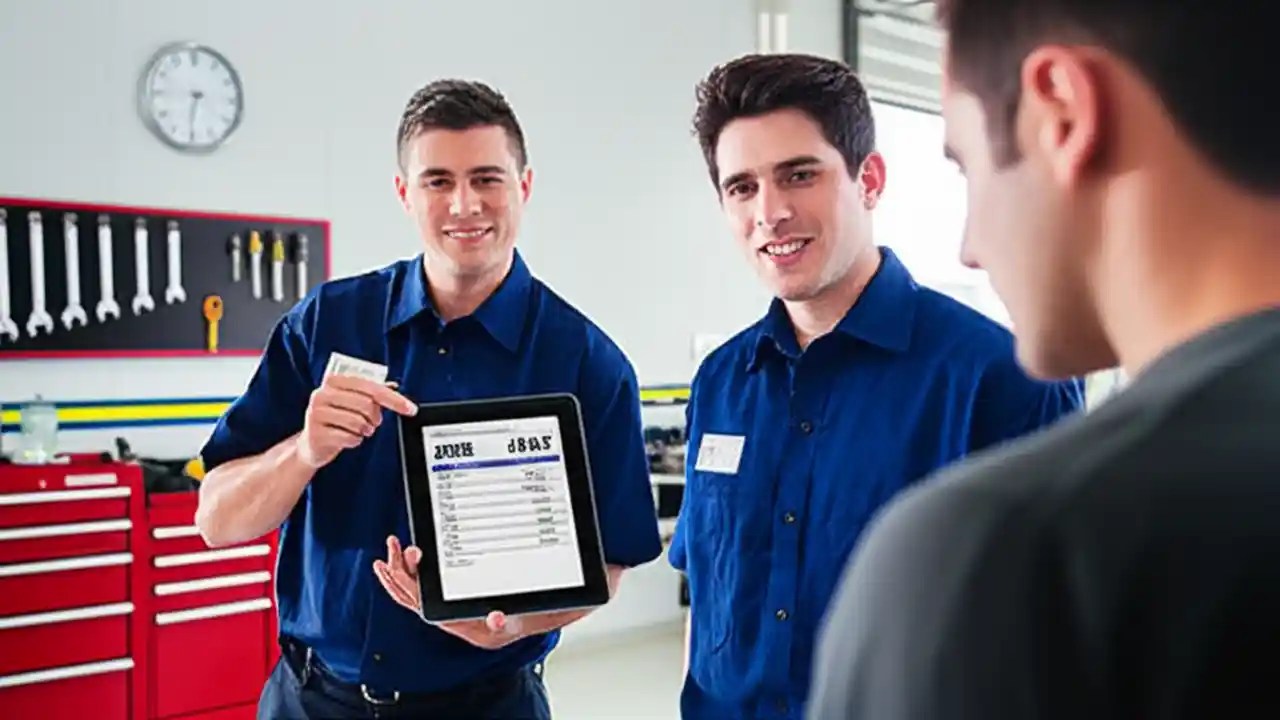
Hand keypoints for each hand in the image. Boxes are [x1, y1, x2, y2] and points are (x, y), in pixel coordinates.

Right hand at [296, 376, 415, 468]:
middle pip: (366, 404)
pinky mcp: (316, 434)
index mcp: (333, 381)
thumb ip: (371, 392)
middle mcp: (321, 394)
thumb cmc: (335, 419)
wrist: (311, 444)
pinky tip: (346, 438)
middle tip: (373, 423)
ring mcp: (316, 414)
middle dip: (376, 417)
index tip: (411, 409)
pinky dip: (354, 441)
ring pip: (358, 422)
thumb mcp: (351, 402)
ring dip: (364, 430)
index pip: (371, 386)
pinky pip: (350, 438)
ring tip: (357, 430)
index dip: (394, 399)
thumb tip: (393, 386)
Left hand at [373, 535, 526, 649]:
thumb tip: (497, 618)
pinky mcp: (442, 596)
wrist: (514, 627)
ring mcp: (438, 605)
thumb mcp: (507, 625)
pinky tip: (405, 556)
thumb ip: (500, 623)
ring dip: (397, 567)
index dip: (407, 579)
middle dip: (396, 568)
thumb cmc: (508, 624)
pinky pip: (417, 585)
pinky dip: (407, 570)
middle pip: (407, 592)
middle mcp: (438, 613)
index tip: (410, 555)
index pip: (418, 600)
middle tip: (394, 544)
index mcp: (448, 620)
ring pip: (408, 588)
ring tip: (393, 546)